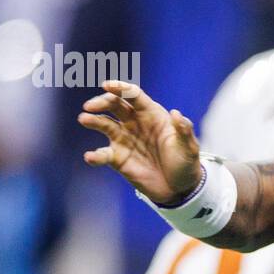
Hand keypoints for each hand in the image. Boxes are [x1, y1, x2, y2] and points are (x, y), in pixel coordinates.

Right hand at [78, 81, 203, 203]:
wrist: (179, 189)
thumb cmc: (185, 163)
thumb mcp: (189, 148)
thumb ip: (184, 131)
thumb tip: (176, 113)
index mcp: (152, 114)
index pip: (133, 95)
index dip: (120, 88)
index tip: (107, 85)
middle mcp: (135, 123)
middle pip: (115, 105)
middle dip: (102, 102)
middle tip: (90, 106)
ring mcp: (124, 139)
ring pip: (104, 124)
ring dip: (93, 121)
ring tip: (84, 119)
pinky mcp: (117, 158)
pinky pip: (103, 154)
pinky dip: (95, 156)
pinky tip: (90, 157)